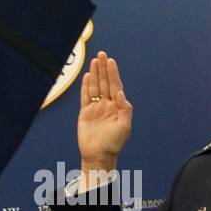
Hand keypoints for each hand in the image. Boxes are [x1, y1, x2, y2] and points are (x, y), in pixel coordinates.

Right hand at [78, 52, 131, 175]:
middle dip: (104, 68)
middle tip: (102, 53)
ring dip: (95, 74)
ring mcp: (96, 108)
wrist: (98, 156)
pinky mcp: (85, 113)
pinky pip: (85, 96)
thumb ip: (124, 110)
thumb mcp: (124, 127)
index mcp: (117, 107)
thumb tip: (120, 93)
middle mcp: (107, 105)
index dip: (113, 73)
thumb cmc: (113, 144)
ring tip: (94, 60)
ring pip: (95, 87)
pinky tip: (87, 76)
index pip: (115, 86)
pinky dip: (86, 86)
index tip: (111, 61)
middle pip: (105, 83)